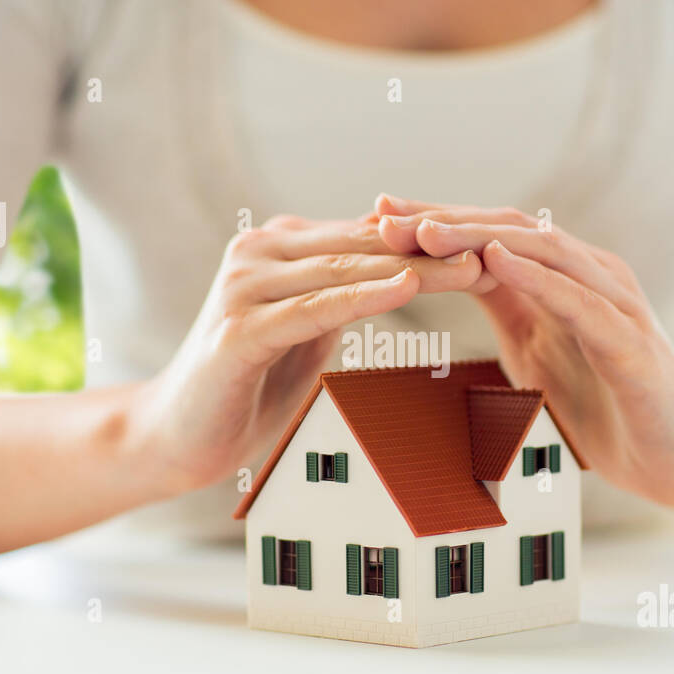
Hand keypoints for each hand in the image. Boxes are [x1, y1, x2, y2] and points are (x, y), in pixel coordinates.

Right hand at [125, 213, 482, 496]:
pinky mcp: (238, 330)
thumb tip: (403, 270)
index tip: (490, 245)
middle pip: (364, 245)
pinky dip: (362, 298)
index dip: (430, 240)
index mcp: (278, 248)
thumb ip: (340, 294)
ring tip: (472, 268)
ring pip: (346, 270)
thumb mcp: (306, 330)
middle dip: (435, 249)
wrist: (176, 436)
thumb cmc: (249, 386)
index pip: (369, 236)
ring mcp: (243, 288)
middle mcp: (257, 253)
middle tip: (498, 251)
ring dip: (415, 269)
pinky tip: (406, 289)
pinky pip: (313, 309)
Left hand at [375, 195, 673, 509]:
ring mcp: (615, 304)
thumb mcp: (536, 347)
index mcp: (562, 278)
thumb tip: (446, 275)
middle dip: (443, 222)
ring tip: (424, 230)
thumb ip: (503, 305)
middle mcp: (590, 276)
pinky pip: (580, 301)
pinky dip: (537, 277)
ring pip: (542, 253)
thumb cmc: (606, 403)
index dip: (435, 222)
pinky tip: (496, 261)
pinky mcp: (631, 343)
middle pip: (509, 231)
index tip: (377, 214)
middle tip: (383, 217)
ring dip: (479, 239)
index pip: (491, 236)